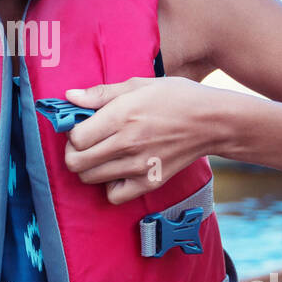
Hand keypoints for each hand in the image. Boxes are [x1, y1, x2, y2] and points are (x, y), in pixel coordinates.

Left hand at [62, 77, 219, 205]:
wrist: (212, 122)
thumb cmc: (176, 97)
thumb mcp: (138, 85)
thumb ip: (101, 93)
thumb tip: (69, 96)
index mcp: (122, 116)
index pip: (75, 138)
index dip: (71, 131)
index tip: (80, 125)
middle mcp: (128, 143)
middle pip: (75, 162)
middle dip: (73, 151)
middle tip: (86, 141)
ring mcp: (138, 167)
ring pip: (89, 178)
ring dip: (89, 167)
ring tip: (102, 153)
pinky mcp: (149, 182)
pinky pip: (114, 196)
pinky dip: (109, 186)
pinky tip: (117, 170)